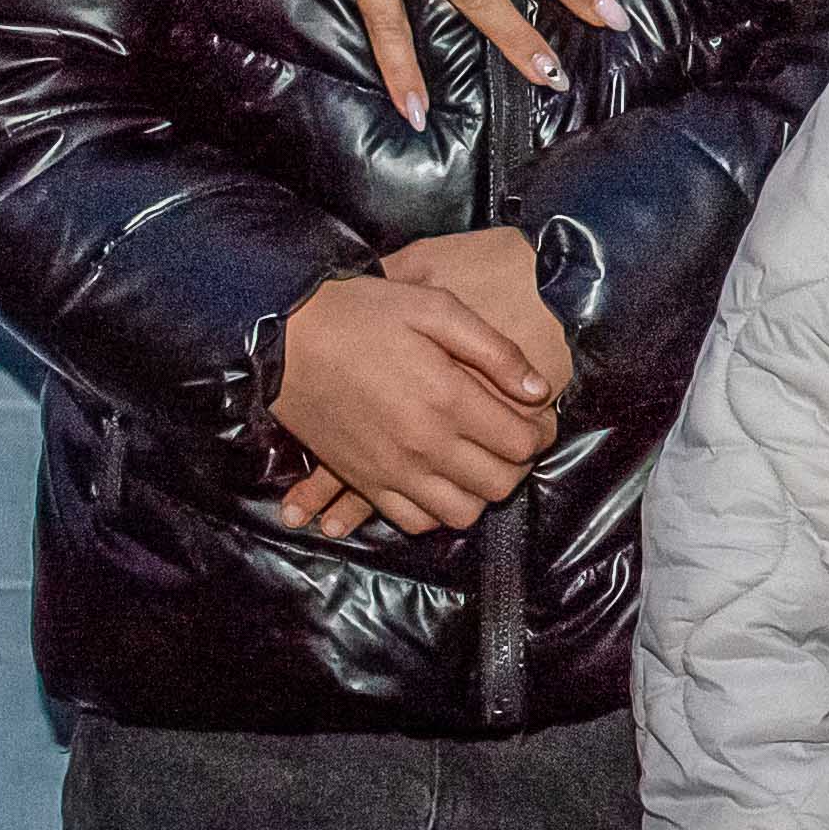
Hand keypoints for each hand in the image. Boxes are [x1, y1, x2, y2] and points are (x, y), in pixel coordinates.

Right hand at [269, 257, 562, 535]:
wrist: (288, 335)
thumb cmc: (364, 313)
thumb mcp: (435, 308)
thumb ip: (494, 351)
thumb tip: (538, 389)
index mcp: (448, 398)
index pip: (521, 443)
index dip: (541, 435)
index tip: (538, 421)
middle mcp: (424, 444)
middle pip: (498, 484)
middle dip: (517, 466)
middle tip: (512, 443)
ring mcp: (392, 469)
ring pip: (461, 513)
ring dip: (479, 493)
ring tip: (478, 463)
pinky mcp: (364, 481)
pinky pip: (413, 521)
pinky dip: (436, 510)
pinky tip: (439, 481)